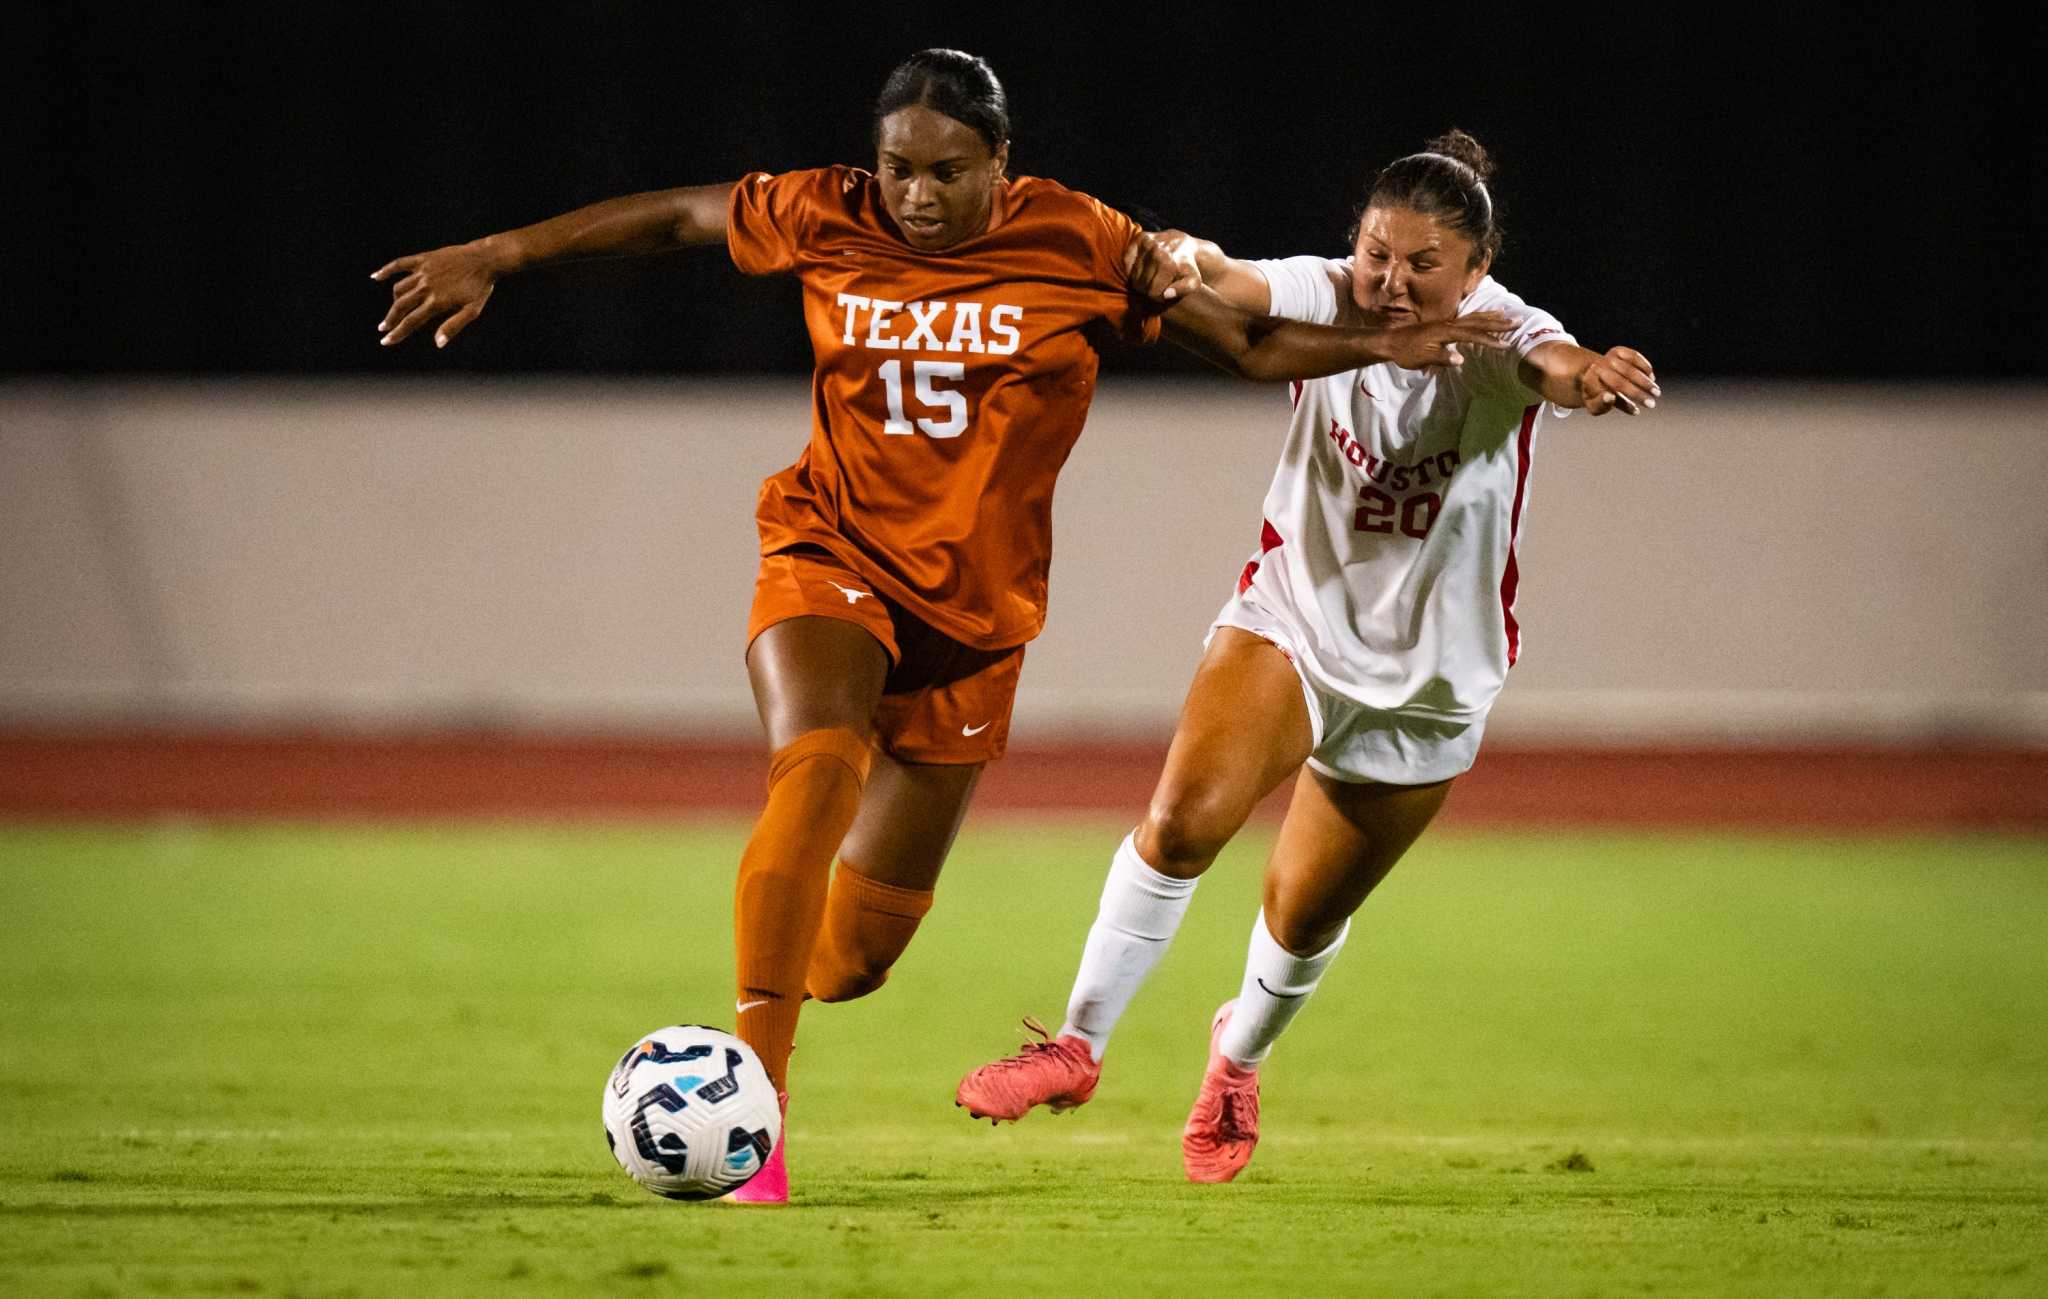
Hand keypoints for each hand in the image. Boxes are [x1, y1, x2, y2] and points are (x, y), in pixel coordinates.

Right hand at [371, 240, 503, 347]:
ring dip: (394, 301)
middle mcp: (426, 287)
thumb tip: (438, 344)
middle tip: (383, 329)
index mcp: (437, 302)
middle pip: (401, 306)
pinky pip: (399, 264)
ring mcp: (423, 272)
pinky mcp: (423, 259)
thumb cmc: (480, 288)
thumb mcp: (472, 311)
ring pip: (399, 288)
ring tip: (394, 310)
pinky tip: (375, 277)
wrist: (485, 260)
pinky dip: (387, 270)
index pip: (411, 321)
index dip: (397, 333)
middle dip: (390, 320)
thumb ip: (453, 326)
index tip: (386, 341)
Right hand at [1121, 229, 1203, 302]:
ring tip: (1149, 278)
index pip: (1152, 292)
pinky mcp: (1140, 238)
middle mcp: (1157, 252)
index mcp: (1168, 264)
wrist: (1184, 244)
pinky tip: (1140, 270)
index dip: (1157, 297)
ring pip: (1133, 274)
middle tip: (1155, 286)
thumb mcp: (1193, 281)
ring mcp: (1147, 243)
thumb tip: (1166, 294)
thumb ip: (1184, 290)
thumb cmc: (1187, 267)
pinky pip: (1127, 260)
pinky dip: (1130, 268)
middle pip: (1141, 284)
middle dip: (1147, 289)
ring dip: (1139, 280)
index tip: (1163, 295)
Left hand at [1371, 310, 1514, 369]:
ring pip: (1473, 317)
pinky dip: (1478, 316)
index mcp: (1446, 332)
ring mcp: (1446, 323)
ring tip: (1506, 313)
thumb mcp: (1422, 358)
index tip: (1506, 344)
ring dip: (1490, 316)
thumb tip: (1460, 359)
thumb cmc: (1405, 352)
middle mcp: (1449, 324)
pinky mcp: (1443, 324)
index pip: (1473, 336)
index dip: (1490, 340)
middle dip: (1498, 322)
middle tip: (1517, 320)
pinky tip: (1483, 317)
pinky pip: (1466, 318)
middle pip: (1478, 321)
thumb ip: (1441, 358)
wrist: (1390, 342)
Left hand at [1576, 346, 1658, 415]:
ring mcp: (1607, 359)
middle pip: (1618, 383)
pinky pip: (1634, 357)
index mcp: (1589, 384)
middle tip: (1652, 405)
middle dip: (1637, 394)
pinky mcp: (1617, 351)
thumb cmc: (1597, 394)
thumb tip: (1610, 397)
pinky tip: (1652, 378)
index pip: (1604, 396)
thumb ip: (1600, 404)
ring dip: (1645, 382)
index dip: (1619, 403)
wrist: (1594, 373)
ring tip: (1657, 393)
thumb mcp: (1595, 405)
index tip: (1635, 411)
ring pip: (1629, 370)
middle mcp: (1597, 369)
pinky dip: (1645, 367)